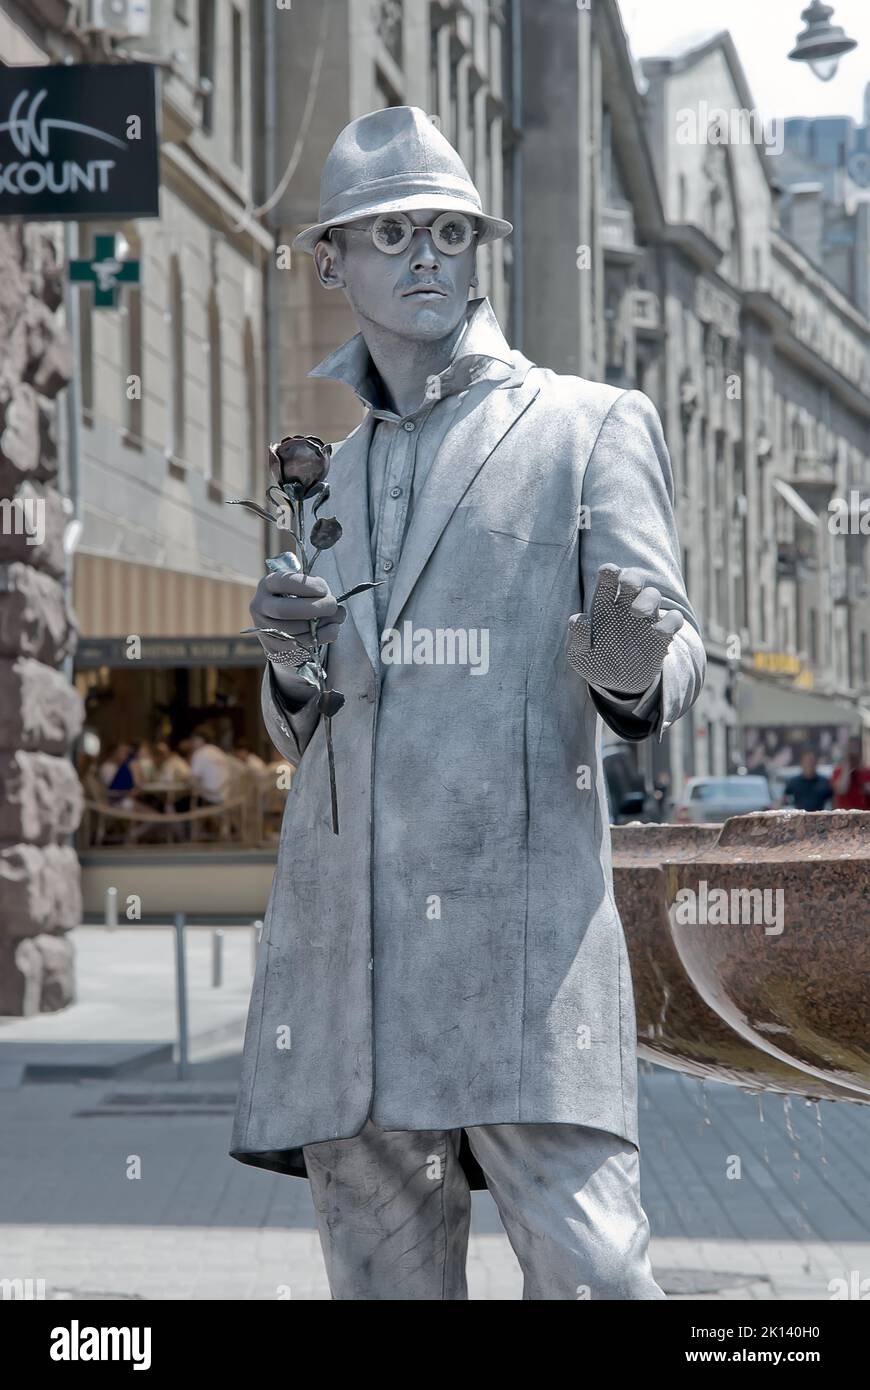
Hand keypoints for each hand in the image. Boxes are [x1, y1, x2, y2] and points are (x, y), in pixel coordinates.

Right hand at [250, 571, 346, 700]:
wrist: (284, 623)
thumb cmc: (299, 599)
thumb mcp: (304, 588)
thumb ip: (318, 592)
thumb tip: (337, 607)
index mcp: (268, 584)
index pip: (283, 582)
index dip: (306, 586)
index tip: (325, 589)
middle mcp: (260, 605)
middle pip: (283, 610)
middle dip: (313, 608)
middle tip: (332, 605)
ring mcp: (263, 628)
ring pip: (291, 630)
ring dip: (319, 626)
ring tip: (337, 619)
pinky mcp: (272, 647)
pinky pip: (297, 646)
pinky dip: (319, 638)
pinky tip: (331, 631)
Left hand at [567, 563, 682, 694]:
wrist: (618, 683)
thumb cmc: (595, 661)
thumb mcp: (579, 655)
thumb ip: (577, 638)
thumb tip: (578, 619)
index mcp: (604, 605)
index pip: (608, 581)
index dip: (609, 573)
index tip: (609, 570)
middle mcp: (626, 606)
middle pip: (633, 581)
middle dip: (632, 578)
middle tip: (628, 585)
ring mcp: (646, 619)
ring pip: (653, 595)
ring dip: (648, 599)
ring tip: (637, 612)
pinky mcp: (663, 634)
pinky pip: (674, 619)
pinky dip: (669, 621)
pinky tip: (658, 632)